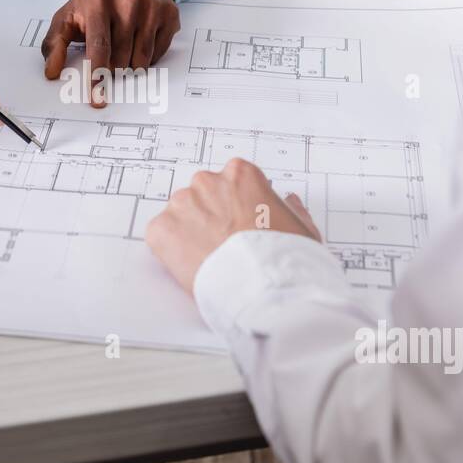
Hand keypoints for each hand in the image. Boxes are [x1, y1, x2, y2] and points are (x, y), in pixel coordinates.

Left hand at [41, 0, 180, 105]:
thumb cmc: (96, 1)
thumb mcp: (68, 15)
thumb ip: (54, 43)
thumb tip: (51, 72)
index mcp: (98, 2)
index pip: (99, 47)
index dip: (97, 75)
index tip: (97, 98)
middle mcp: (127, 2)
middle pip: (121, 58)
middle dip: (112, 68)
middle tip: (108, 57)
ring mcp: (151, 7)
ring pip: (141, 60)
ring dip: (129, 65)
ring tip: (122, 48)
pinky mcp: (169, 14)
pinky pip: (158, 53)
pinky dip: (147, 57)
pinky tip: (138, 41)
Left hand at [146, 158, 321, 294]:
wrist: (263, 287)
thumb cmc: (284, 258)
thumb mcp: (301, 227)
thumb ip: (288, 208)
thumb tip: (287, 202)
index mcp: (241, 174)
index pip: (230, 183)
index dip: (235, 208)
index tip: (239, 226)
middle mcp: (208, 182)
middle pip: (202, 197)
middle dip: (210, 218)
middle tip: (223, 245)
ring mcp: (181, 204)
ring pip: (180, 216)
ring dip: (189, 233)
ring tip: (209, 260)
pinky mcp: (161, 230)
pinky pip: (161, 237)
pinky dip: (170, 251)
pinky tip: (192, 266)